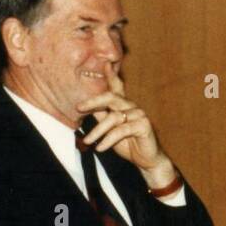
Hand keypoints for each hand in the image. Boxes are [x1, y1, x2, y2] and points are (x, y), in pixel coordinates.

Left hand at [76, 61, 176, 189]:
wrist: (147, 160)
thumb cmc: (128, 144)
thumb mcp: (110, 130)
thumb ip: (102, 117)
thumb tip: (89, 107)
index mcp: (124, 105)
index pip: (117, 88)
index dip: (111, 76)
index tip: (105, 64)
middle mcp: (132, 106)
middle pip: (111, 97)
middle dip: (93, 101)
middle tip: (79, 108)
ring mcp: (139, 114)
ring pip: (113, 118)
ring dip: (98, 131)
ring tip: (88, 142)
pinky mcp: (143, 125)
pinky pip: (121, 130)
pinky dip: (108, 140)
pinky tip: (100, 147)